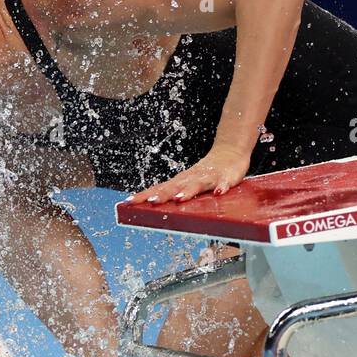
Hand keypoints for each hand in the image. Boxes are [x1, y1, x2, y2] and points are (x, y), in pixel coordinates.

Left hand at [124, 145, 251, 204]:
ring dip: (187, 191)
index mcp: (179, 181)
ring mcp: (207, 177)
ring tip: (179, 199)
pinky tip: (219, 192)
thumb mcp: (185, 184)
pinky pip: (222, 182)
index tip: (128, 203)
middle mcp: (190, 178)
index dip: (143, 196)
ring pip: (196, 184)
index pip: (158, 188)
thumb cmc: (204, 173)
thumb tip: (149, 204)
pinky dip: (221, 186)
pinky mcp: (223, 177)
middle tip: (151, 201)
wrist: (229, 153)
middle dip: (162, 194)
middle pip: (173, 186)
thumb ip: (170, 193)